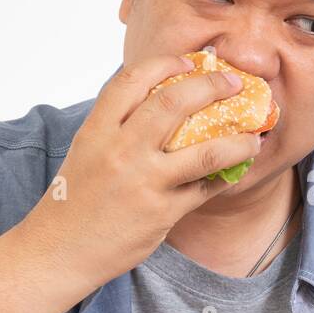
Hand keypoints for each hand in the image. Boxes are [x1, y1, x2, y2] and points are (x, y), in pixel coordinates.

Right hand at [17, 54, 262, 293]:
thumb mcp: (86, 150)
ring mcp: (143, 182)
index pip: (132, 80)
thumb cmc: (75, 199)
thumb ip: (117, 125)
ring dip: (238, 142)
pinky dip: (225, 177)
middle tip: (235, 84)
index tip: (190, 61)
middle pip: (173, 104)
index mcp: (97, 130)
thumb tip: (160, 99)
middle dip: (212, 86)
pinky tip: (236, 170)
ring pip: (205, 152)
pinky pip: (204, 189)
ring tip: (254, 137)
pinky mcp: (161, 213)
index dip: (166, 63)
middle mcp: (120, 151)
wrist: (59, 251)